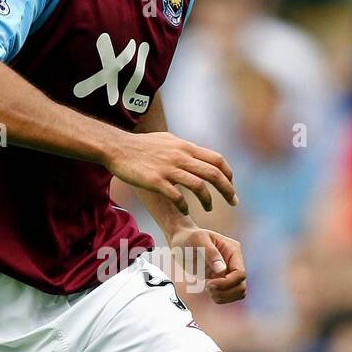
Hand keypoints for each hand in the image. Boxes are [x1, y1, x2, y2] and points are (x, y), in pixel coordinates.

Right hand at [106, 130, 237, 215]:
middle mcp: (181, 157)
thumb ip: (184, 148)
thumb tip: (196, 155)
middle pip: (214, 174)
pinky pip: (177, 196)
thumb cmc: (141, 145)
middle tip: (234, 202)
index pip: (216, 159)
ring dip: (208, 200)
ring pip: (199, 186)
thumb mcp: (167, 140)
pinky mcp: (156, 181)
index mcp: (186, 147)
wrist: (117, 148)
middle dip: (228, 190)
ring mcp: (169, 169)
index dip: (228, 173)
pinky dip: (185, 205)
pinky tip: (185, 210)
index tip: (231, 185)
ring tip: (209, 208)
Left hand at [169, 226, 245, 304]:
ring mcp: (228, 272)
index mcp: (232, 250)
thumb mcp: (198, 239)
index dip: (226, 283)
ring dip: (222, 296)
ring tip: (207, 289)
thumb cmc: (189, 237)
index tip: (209, 283)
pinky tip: (207, 290)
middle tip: (207, 287)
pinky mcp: (221, 280)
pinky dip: (219, 297)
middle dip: (225, 292)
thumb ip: (210, 253)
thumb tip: (222, 269)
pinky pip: (228, 295)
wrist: (182, 241)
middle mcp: (233, 262)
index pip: (240, 273)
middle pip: (241, 286)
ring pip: (237, 293)